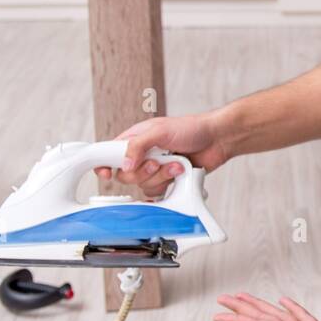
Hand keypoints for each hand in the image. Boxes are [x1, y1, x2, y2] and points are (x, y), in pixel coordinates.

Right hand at [93, 112, 228, 198]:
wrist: (217, 140)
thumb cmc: (191, 128)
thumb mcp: (160, 131)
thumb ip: (138, 146)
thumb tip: (124, 165)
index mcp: (135, 139)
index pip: (109, 153)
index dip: (103, 164)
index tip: (105, 173)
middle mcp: (142, 155)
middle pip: (125, 175)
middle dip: (143, 172)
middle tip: (157, 162)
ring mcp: (155, 169)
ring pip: (142, 185)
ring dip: (161, 176)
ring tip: (176, 163)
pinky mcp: (168, 180)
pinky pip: (157, 192)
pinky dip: (169, 184)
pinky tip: (180, 173)